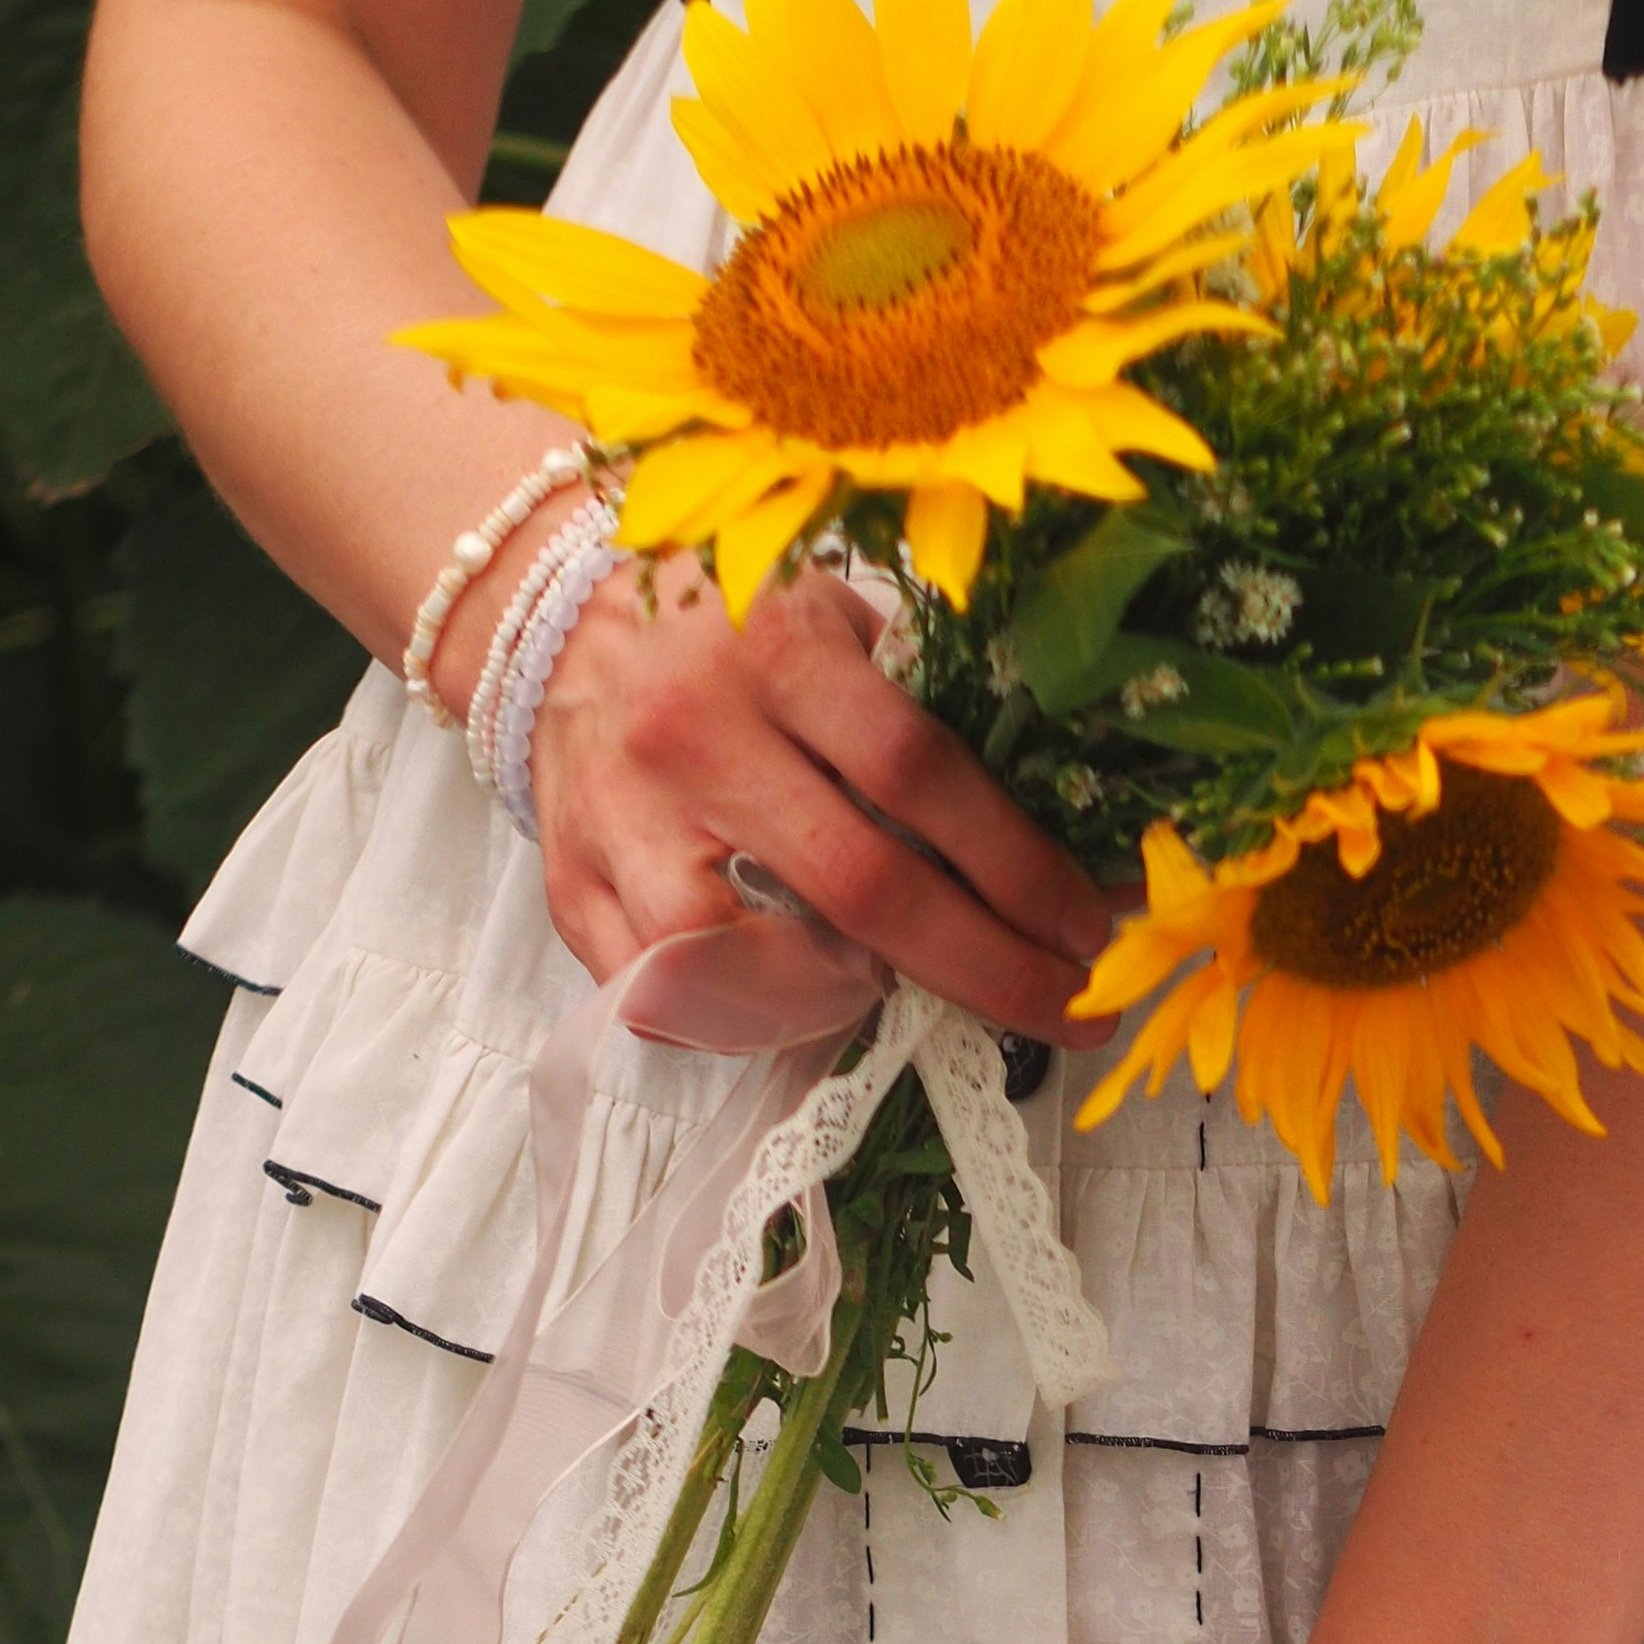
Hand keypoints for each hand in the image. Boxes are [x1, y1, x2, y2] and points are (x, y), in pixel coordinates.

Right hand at [453, 524, 1117, 1034]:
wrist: (556, 626)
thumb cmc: (732, 630)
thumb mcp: (832, 621)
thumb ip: (921, 707)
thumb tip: (1063, 827)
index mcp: (774, 652)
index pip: (919, 775)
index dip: (1018, 867)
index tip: (1087, 929)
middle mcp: (692, 738)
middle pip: (861, 889)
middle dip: (984, 967)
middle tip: (1066, 1012)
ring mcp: (623, 825)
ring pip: (754, 966)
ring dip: (858, 1002)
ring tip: (919, 1000)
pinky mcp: (571, 891)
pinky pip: (672, 1000)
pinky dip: (752, 1021)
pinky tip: (810, 1006)